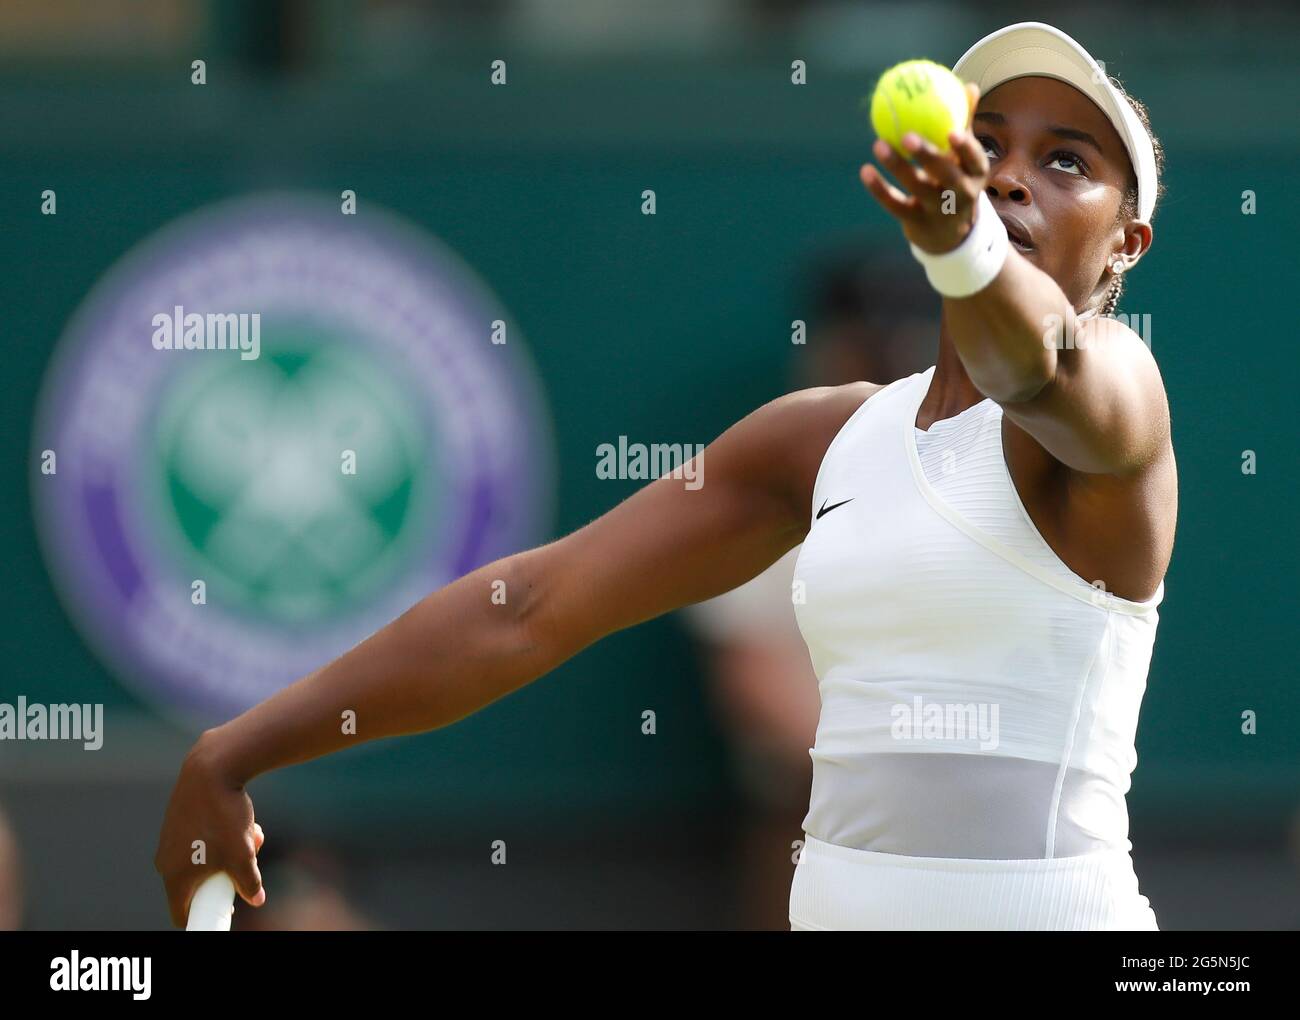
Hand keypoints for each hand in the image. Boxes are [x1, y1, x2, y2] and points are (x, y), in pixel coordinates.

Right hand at [154, 731, 266, 927]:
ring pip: (207, 858)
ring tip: (253, 834)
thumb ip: (249, 883)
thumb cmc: (224, 816)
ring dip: (232, 852)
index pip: (182, 913)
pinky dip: (222, 835)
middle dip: (229, 875)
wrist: (212, 769)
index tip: (228, 909)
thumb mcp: (242, 854)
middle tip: (249, 861)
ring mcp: (170, 839)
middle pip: (199, 884)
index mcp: (174, 877)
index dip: (206, 915)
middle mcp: (166, 860)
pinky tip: (242, 819)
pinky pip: (202, 839)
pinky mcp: (178, 820)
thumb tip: (256, 899)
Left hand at [860, 81, 989, 254]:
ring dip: (897, 167)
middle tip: (907, 136)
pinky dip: (879, 189)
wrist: (949, 234)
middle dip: (927, 156)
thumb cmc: (956, 181)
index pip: (974, 159)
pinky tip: (865, 171)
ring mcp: (938, 211)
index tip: (952, 132)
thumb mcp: (965, 158)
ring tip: (878, 144)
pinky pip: (895, 205)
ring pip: (917, 187)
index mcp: (975, 174)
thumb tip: (969, 86)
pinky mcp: (917, 223)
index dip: (965, 147)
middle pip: (945, 175)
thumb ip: (964, 124)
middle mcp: (960, 194)